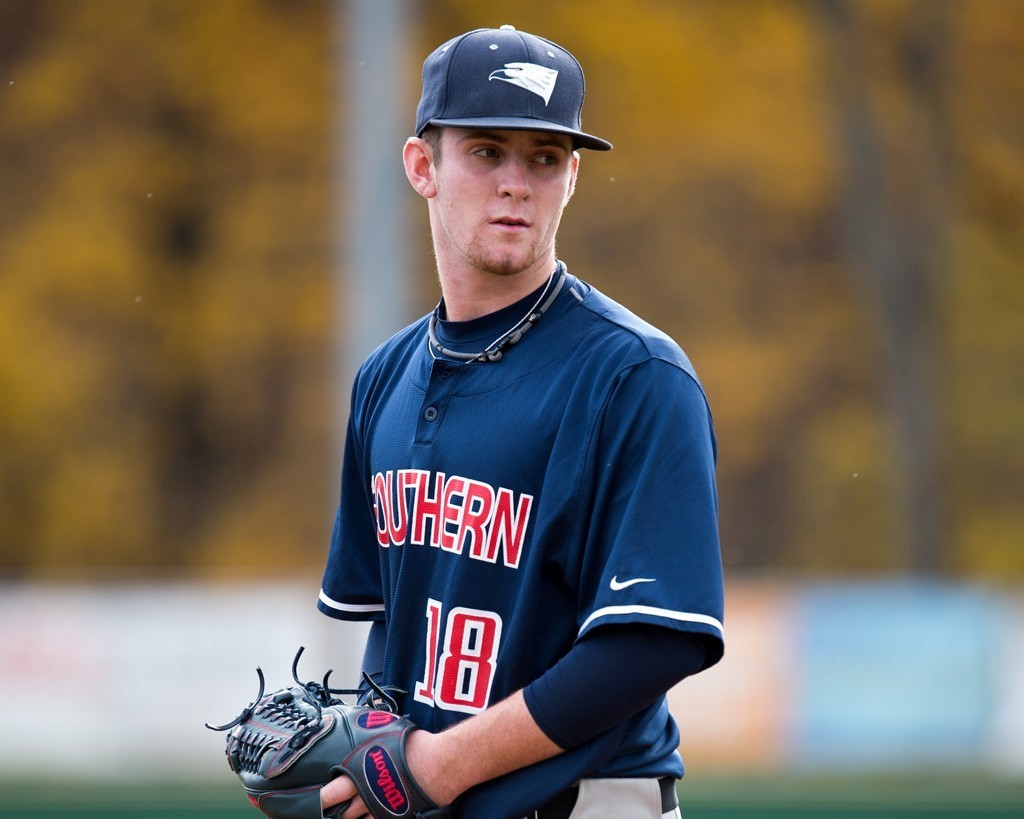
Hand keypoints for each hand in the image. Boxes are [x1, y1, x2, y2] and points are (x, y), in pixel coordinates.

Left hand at [320, 731, 453, 818]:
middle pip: (341, 811)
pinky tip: (369, 817)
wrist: (438, 764)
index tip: (315, 800)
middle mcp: (366, 793)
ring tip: (347, 813)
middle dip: (333, 811)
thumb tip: (353, 720)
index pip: (331, 792)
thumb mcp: (385, 729)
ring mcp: (379, 808)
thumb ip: (367, 730)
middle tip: (327, 811)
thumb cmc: (413, 744)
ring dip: (351, 816)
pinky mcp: (394, 816)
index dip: (322, 798)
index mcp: (359, 771)